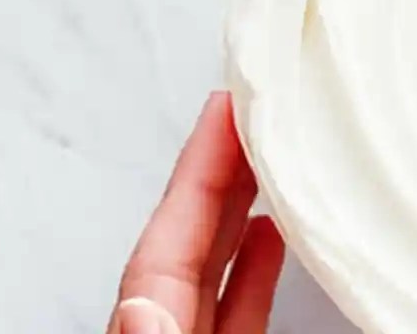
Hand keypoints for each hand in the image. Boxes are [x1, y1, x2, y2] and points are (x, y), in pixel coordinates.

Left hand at [107, 91, 284, 333]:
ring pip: (214, 266)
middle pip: (189, 238)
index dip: (199, 168)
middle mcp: (169, 331)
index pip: (168, 238)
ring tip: (273, 156)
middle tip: (256, 108)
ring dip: (241, 208)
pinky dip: (255, 266)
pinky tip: (276, 236)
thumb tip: (139, 311)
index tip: (226, 106)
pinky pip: (240, 307)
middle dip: (221, 169)